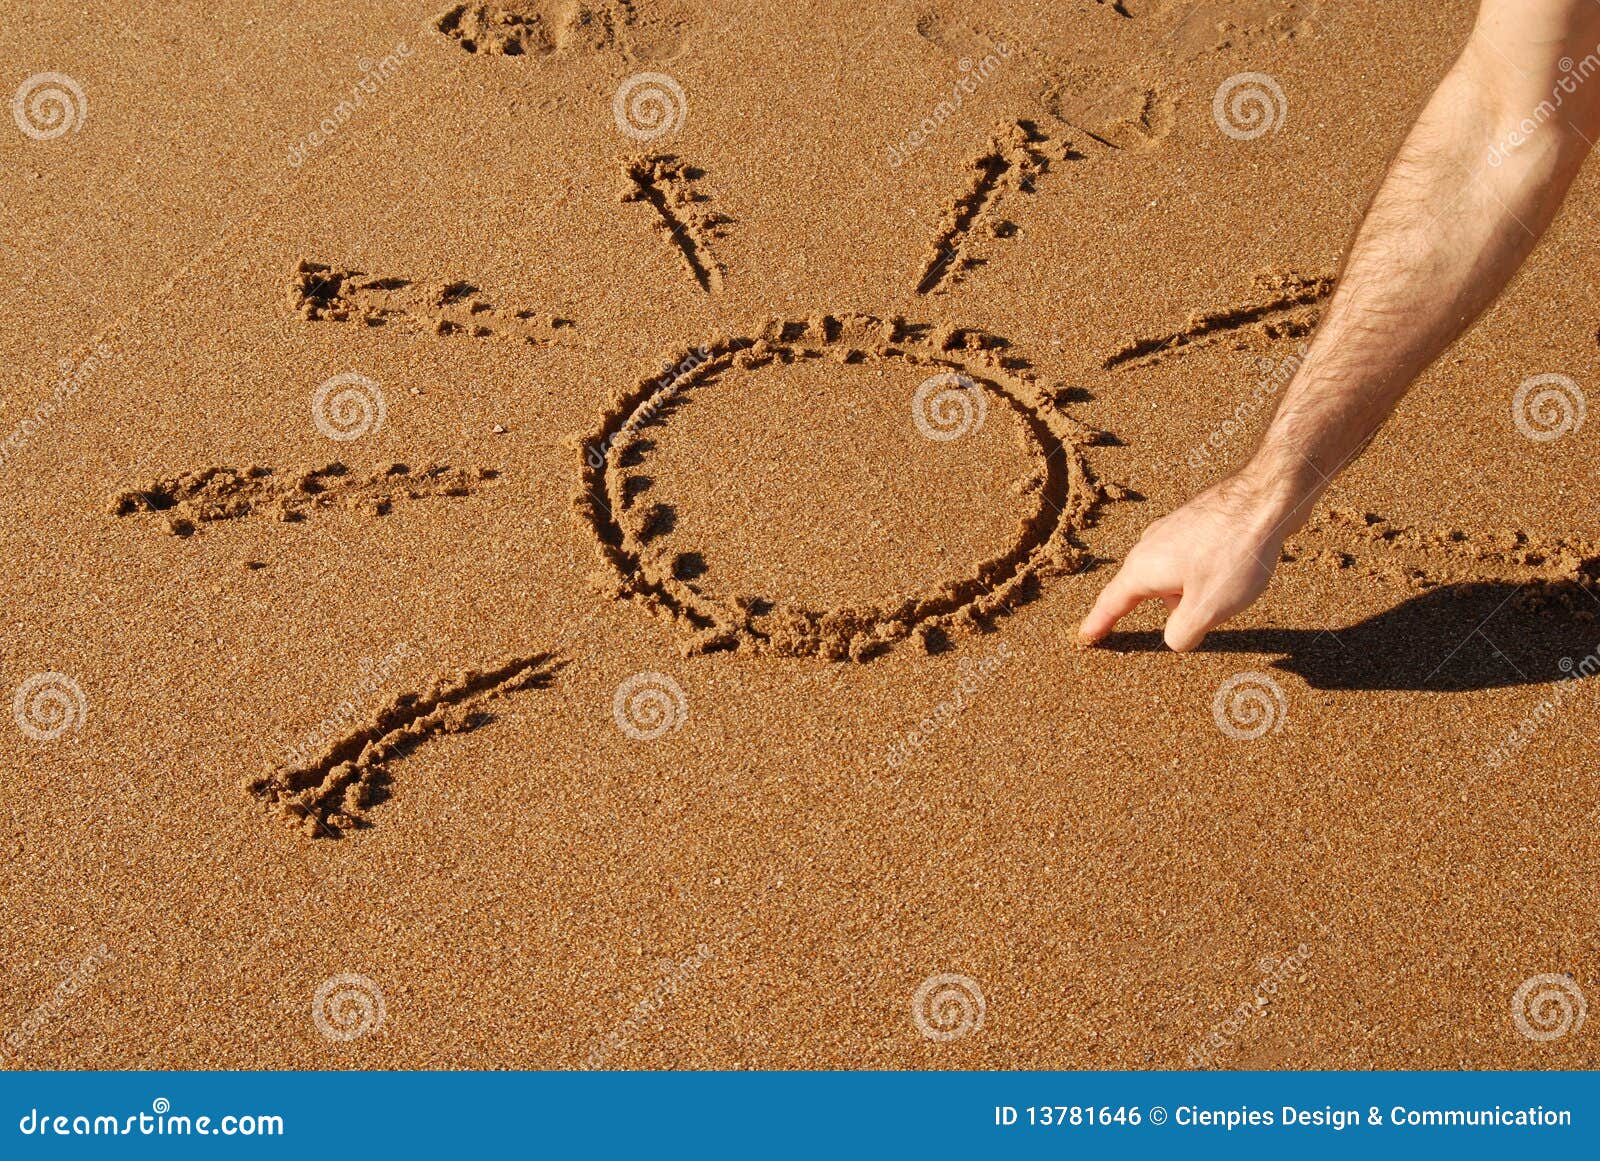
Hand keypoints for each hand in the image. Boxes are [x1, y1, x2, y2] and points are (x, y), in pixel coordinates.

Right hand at [1077, 474, 1295, 651]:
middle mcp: (1150, 545)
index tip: (1085, 637)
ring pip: (1175, 574)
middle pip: (1150, 590)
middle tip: (1203, 617)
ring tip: (1233, 586)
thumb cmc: (1233, 554)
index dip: (1098, 623)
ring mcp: (1173, 529)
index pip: (1112, 603)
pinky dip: (1208, 571)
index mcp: (1143, 569)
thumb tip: (1174, 637)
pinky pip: (1193, 557)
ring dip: (1195, 589)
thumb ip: (1182, 633)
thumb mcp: (1207, 609)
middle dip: (1174, 608)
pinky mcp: (1197, 521)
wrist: (1267, 498)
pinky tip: (1236, 567)